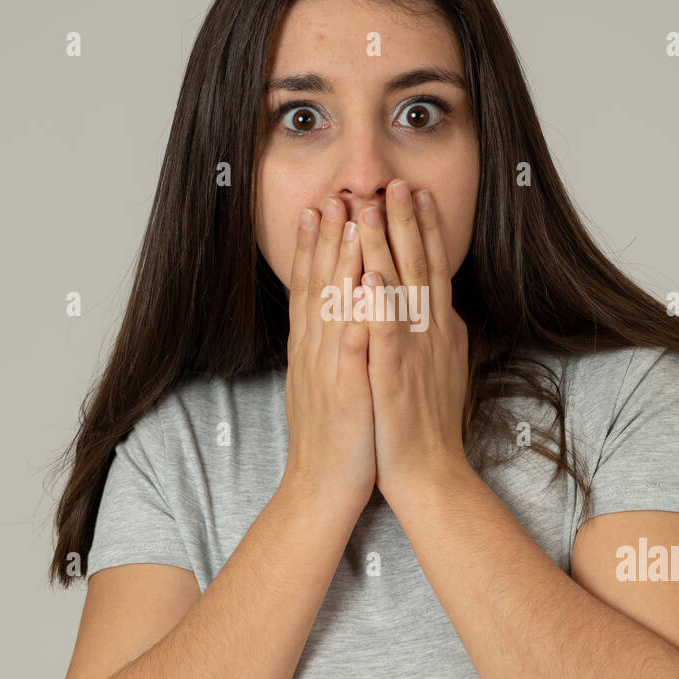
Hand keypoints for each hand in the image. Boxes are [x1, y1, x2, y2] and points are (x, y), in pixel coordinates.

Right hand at [281, 197, 375, 520]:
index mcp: (315, 345)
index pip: (312, 284)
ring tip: (350, 221)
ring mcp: (330, 367)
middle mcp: (317, 349)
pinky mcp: (347, 388)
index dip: (314, 245)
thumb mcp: (330, 378)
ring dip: (341, 261)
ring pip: (334, 303)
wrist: (324, 484)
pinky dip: (358, 313)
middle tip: (335, 194)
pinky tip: (366, 286)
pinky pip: (353, 345)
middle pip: (320, 283)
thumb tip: (343, 308)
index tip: (321, 206)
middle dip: (328, 236)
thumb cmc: (337, 433)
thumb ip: (333, 341)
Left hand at [355, 180, 470, 511]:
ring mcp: (410, 353)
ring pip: (398, 291)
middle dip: (405, 222)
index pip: (431, 267)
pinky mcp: (392, 378)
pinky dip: (378, 307)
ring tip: (370, 209)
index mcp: (434, 329)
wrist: (426, 472)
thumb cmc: (426, 422)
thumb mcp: (440, 366)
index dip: (424, 229)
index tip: (416, 192)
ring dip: (384, 248)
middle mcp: (427, 334)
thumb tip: (446, 305)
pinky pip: (384, 337)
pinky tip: (369, 279)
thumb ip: (441, 332)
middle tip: (395, 182)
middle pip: (417, 267)